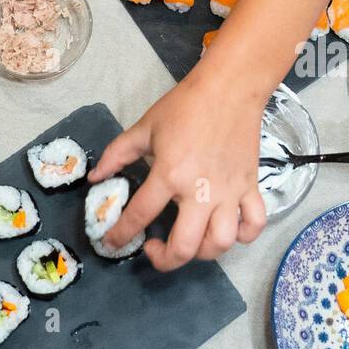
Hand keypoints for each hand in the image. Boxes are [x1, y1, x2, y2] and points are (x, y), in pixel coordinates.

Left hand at [88, 71, 266, 269]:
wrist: (229, 88)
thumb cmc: (184, 106)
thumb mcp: (145, 127)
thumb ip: (117, 154)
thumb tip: (94, 178)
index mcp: (169, 173)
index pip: (139, 215)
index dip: (120, 234)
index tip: (111, 242)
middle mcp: (200, 191)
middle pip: (184, 247)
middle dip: (164, 260)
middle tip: (154, 250)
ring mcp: (229, 192)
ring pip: (220, 243)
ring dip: (201, 253)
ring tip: (189, 241)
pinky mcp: (251, 187)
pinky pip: (254, 225)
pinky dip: (243, 236)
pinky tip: (227, 230)